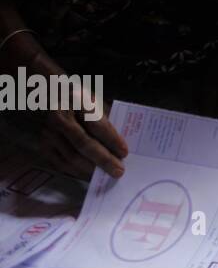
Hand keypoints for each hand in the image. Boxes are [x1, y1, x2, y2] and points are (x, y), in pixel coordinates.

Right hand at [1, 34, 126, 179]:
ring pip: (71, 157)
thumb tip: (122, 140)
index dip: (112, 140)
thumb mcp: (94, 99)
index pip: (97, 125)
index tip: (125, 152)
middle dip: (104, 160)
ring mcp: (49, 133)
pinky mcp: (43, 144)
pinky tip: (89, 175)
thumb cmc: (77, 96)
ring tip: (107, 175)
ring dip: (91, 169)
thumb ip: (105, 118)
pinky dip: (76, 171)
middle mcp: (62, 119)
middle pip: (84, 144)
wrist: (46, 92)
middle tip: (119, 171)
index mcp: (78, 103)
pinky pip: (60, 162)